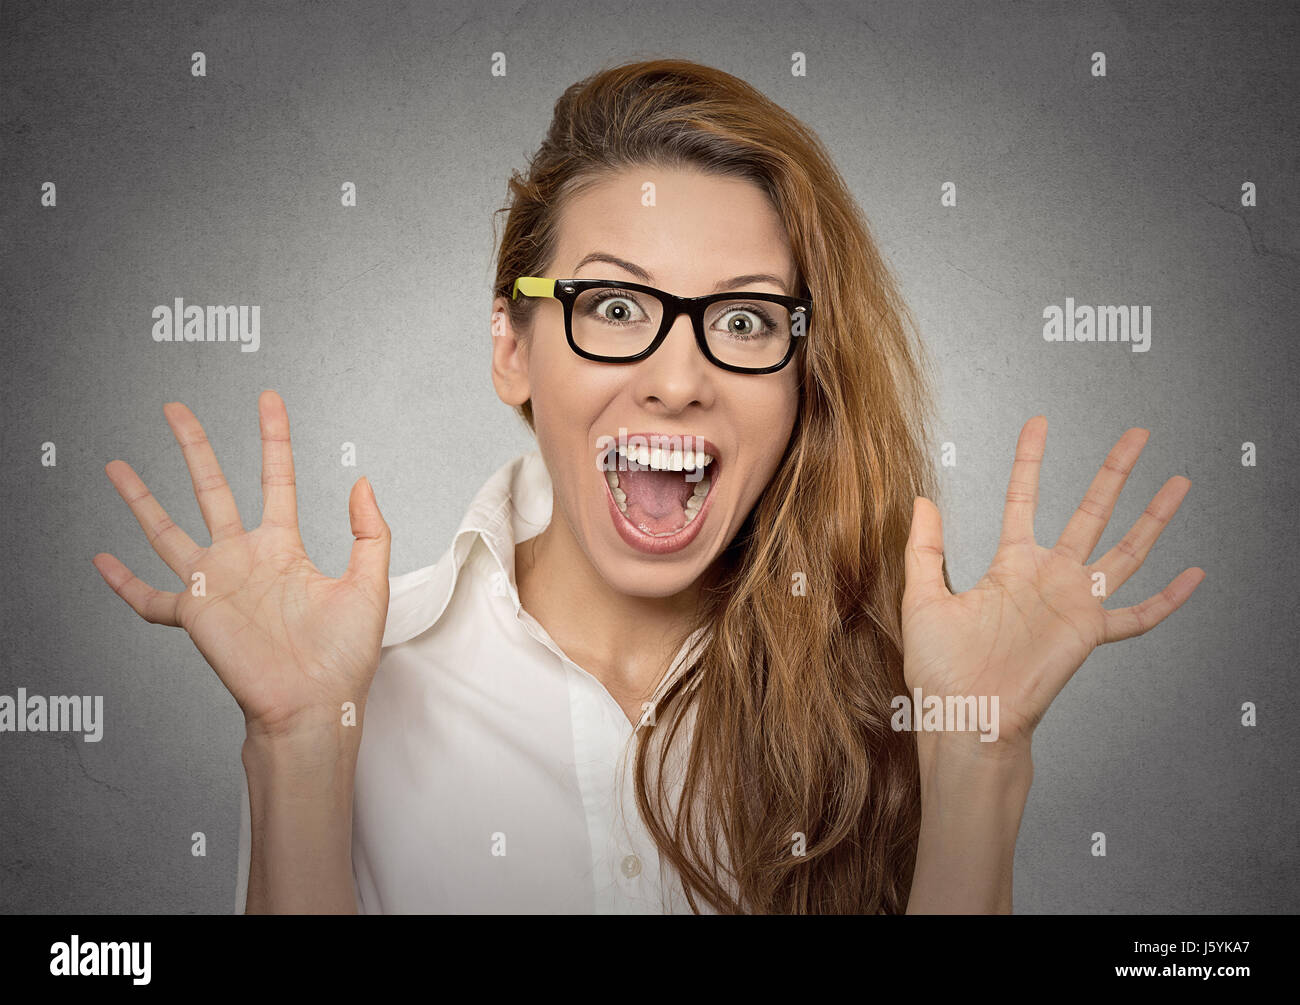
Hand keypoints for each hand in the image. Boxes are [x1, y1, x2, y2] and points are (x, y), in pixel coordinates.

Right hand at [93, 391, 391, 740]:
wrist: (316, 705)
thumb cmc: (344, 656)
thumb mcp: (369, 584)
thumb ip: (369, 532)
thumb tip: (362, 480)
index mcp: (285, 549)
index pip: (275, 479)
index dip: (273, 438)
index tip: (268, 399)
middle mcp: (244, 559)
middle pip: (212, 489)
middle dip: (194, 447)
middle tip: (174, 409)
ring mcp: (215, 585)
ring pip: (168, 529)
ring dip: (140, 499)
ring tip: (117, 465)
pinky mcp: (194, 615)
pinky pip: (148, 598)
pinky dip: (123, 582)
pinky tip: (100, 560)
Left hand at [901, 416, 1203, 760]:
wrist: (963, 716)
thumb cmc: (940, 669)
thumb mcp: (922, 598)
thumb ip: (924, 549)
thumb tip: (922, 499)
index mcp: (1009, 565)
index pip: (1023, 499)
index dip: (1031, 461)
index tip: (1039, 423)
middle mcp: (1048, 578)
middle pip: (1090, 512)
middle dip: (1114, 473)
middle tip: (1137, 434)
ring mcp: (1072, 604)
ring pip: (1124, 551)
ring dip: (1153, 518)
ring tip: (1179, 482)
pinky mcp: (1089, 635)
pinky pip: (1138, 617)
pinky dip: (1168, 599)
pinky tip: (1195, 576)